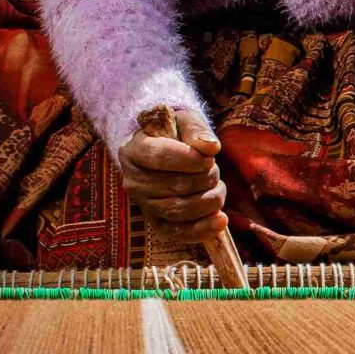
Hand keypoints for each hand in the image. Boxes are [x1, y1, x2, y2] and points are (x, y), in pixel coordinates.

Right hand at [119, 107, 225, 235]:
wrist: (165, 152)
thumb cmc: (175, 134)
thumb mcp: (184, 121)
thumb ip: (196, 129)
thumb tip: (211, 147)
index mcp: (133, 150)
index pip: (160, 156)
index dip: (190, 159)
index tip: (210, 158)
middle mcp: (133, 180)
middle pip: (172, 187)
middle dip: (204, 180)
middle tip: (215, 171)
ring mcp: (143, 204)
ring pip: (177, 211)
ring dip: (207, 201)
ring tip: (218, 188)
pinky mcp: (156, 222)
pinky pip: (177, 232)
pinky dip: (202, 229)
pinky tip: (221, 221)